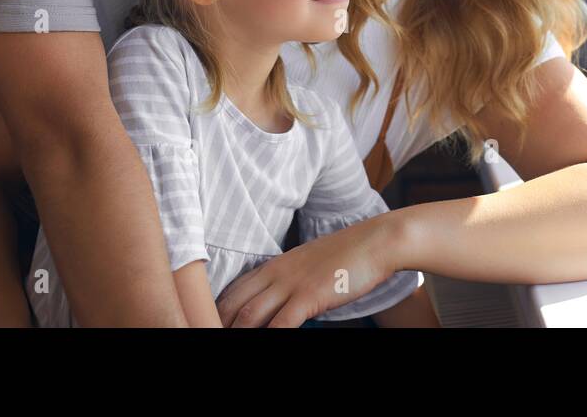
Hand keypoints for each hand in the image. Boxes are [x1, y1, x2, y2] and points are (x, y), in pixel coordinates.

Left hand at [215, 216, 396, 327]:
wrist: (376, 241)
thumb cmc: (348, 255)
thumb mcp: (309, 265)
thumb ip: (290, 281)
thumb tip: (280, 305)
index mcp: (274, 266)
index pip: (233, 291)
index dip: (217, 311)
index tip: (211, 325)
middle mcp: (276, 274)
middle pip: (232, 304)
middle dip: (218, 324)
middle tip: (210, 336)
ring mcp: (291, 285)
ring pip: (248, 316)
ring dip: (237, 333)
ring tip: (230, 344)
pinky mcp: (309, 296)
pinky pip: (280, 325)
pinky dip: (268, 338)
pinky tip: (266, 343)